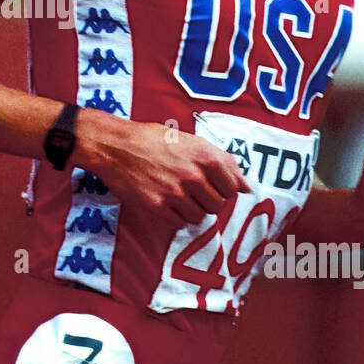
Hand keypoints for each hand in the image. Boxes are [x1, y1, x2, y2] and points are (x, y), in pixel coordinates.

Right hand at [75, 114, 251, 228]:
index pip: (233, 188)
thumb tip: (247, 188)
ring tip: (177, 195)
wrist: (116, 145)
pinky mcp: (156, 206)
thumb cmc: (155, 140)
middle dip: (208, 200)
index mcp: (205, 156)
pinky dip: (175, 217)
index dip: (223, 188)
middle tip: (191, 189)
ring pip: (199, 217)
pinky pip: (178, 223)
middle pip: (217, 205)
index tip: (211, 184)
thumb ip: (224, 161)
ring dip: (191, 209)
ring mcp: (174, 192)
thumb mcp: (192, 141)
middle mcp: (192, 175)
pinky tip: (165, 201)